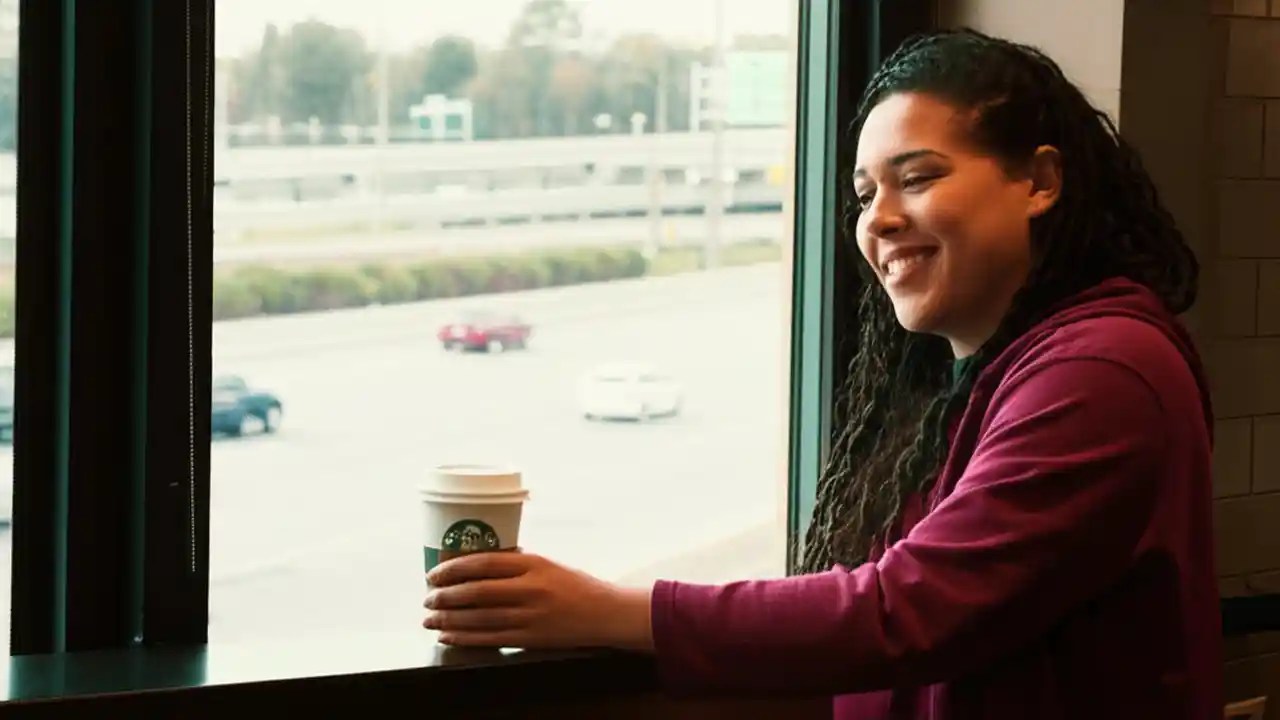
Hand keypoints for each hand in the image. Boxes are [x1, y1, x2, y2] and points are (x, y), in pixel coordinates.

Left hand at [422, 552, 653, 651]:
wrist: (604, 613)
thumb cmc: (573, 585)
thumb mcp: (546, 564)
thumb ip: (514, 564)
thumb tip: (473, 563)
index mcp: (533, 564)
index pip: (484, 563)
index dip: (454, 569)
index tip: (434, 574)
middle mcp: (531, 589)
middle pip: (477, 592)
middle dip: (446, 596)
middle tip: (427, 599)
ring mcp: (531, 616)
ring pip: (480, 618)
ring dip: (450, 620)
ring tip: (430, 620)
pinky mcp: (531, 639)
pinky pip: (491, 639)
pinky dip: (465, 638)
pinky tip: (449, 636)